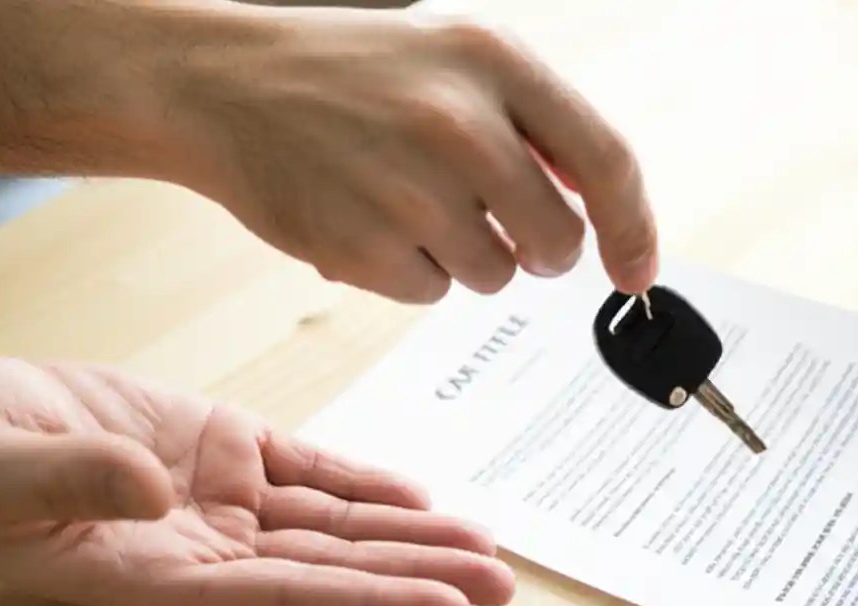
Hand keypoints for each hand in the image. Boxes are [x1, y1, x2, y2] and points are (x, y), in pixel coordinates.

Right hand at [0, 355, 513, 605]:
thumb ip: (74, 483)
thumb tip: (156, 494)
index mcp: (155, 577)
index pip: (283, 600)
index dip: (367, 604)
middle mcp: (204, 548)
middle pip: (331, 568)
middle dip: (416, 575)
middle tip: (499, 582)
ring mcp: (220, 499)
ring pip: (336, 521)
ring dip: (410, 534)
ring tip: (484, 545)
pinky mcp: (223, 448)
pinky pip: (308, 470)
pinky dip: (364, 483)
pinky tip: (417, 499)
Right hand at [166, 4, 657, 301]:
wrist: (220, 84)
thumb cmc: (348, 74)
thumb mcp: (452, 58)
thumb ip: (534, 124)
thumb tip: (602, 204)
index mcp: (494, 61)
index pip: (608, 162)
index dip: (633, 229)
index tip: (636, 271)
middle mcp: (459, 122)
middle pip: (556, 240)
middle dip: (540, 251)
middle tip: (500, 227)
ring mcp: (408, 189)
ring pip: (494, 274)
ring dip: (465, 256)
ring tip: (407, 199)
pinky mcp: (361, 246)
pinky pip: (430, 294)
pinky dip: (409, 271)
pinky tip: (369, 217)